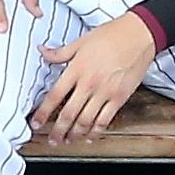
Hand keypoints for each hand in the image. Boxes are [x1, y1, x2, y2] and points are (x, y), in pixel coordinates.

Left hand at [30, 16, 156, 141]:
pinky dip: (96, 132)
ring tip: (68, 141)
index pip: (55, 96)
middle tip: (52, 140)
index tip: (35, 122)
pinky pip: (105, 120)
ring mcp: (105, 92)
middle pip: (69, 114)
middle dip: (58, 131)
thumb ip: (60, 52)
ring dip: (75, 134)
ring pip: (86, 121)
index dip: (43, 112)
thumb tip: (42, 51)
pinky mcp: (120, 97)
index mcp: (77, 69)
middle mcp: (89, 83)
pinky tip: (90, 137)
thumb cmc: (112, 35)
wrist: (139, 34)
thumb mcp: (81, 41)